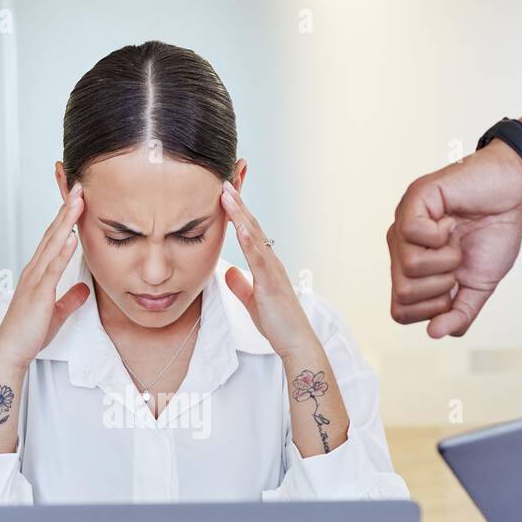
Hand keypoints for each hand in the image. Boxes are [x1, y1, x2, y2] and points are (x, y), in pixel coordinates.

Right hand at [0, 184, 89, 368]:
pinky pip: (52, 268)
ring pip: (52, 243)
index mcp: (37, 274)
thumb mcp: (55, 313)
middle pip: (52, 233)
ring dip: (66, 221)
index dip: (65, 218)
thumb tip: (83, 289)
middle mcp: (34, 271)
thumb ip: (70, 299)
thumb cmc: (28, 334)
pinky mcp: (39, 293)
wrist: (11, 351)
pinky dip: (62, 250)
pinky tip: (72, 236)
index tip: (77, 201)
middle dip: (66, 209)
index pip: (53, 239)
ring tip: (78, 201)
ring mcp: (35, 279)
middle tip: (79, 187)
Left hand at [220, 181, 315, 358]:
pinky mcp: (271, 282)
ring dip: (240, 213)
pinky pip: (259, 257)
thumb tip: (227, 272)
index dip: (237, 212)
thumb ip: (240, 285)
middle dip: (238, 202)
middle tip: (225, 179)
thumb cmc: (277, 323)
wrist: (295, 341)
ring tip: (227, 192)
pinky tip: (239, 226)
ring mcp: (272, 269)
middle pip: (251, 225)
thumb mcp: (252, 301)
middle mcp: (270, 261)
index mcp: (265, 264)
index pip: (248, 232)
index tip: (225, 192)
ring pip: (254, 235)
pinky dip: (248, 240)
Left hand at [387, 107, 521, 337]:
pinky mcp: (414, 200)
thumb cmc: (494, 234)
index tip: (455, 287)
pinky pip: (412, 233)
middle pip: (402, 294)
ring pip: (409, 267)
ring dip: (446, 260)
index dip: (431, 310)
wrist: (514, 194)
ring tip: (456, 239)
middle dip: (441, 286)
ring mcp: (403, 224)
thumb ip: (459, 314)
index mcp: (411, 271)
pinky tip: (450, 222)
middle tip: (457, 261)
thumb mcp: (479, 285)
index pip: (400, 311)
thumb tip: (434, 334)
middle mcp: (400, 249)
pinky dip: (440, 235)